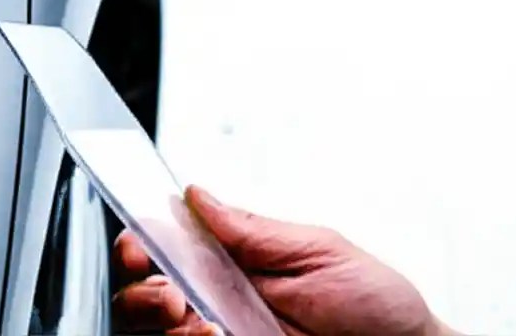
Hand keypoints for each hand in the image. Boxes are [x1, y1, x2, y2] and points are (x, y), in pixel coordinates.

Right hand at [113, 186, 455, 335]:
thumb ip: (254, 228)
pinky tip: (213, 334)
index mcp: (235, 260)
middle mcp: (220, 300)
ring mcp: (224, 333)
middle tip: (166, 290)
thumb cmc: (377, 304)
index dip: (142, 241)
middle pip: (145, 292)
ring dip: (157, 315)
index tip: (139, 244)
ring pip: (156, 330)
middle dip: (138, 286)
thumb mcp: (320, 250)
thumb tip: (197, 194)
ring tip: (187, 314)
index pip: (169, 245)